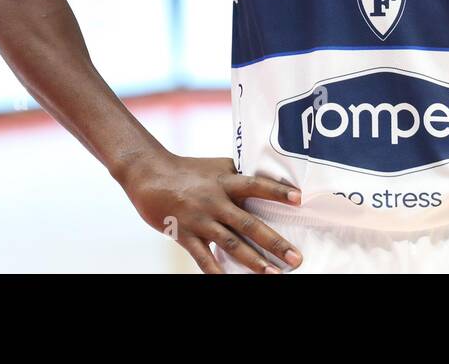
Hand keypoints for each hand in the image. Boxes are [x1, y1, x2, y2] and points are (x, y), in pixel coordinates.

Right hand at [120, 152, 303, 273]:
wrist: (149, 174)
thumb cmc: (187, 169)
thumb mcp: (216, 166)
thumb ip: (238, 176)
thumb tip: (266, 183)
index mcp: (225, 180)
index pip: (256, 184)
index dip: (277, 191)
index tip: (299, 199)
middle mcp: (215, 200)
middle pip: (248, 223)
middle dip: (273, 242)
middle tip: (295, 258)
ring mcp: (200, 219)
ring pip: (230, 243)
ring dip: (253, 260)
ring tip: (272, 274)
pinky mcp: (184, 234)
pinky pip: (203, 258)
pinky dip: (217, 272)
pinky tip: (229, 282)